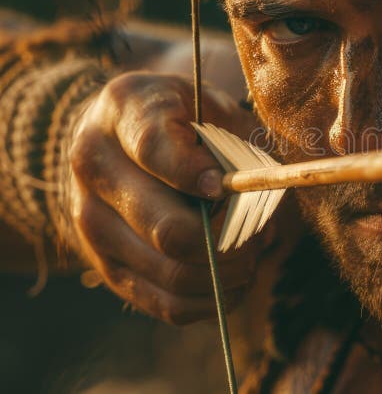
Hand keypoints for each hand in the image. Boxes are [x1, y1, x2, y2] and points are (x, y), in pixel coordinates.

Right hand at [66, 71, 261, 323]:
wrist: (124, 138)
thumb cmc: (187, 120)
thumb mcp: (213, 107)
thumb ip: (237, 141)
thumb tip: (259, 194)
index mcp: (124, 110)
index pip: (153, 148)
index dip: (198, 174)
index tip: (230, 187)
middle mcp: (96, 167)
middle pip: (168, 228)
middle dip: (229, 239)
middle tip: (259, 232)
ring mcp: (92, 222)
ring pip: (171, 272)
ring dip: (227, 273)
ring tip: (250, 253)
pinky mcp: (106, 266)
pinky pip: (166, 304)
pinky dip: (212, 299)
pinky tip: (232, 278)